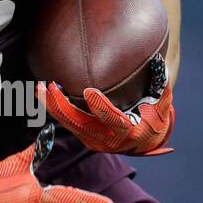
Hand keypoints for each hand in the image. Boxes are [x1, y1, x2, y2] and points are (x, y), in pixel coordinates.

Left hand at [37, 74, 174, 155]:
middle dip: (65, 107)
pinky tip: (42, 92)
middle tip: (52, 87)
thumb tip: (157, 60)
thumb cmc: (155, 117)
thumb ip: (161, 84)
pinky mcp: (83, 136)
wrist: (145, 141)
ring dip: (52, 106)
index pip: (113, 121)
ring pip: (69, 124)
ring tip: (40, 87)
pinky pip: (65, 122)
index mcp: (130, 133)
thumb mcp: (162, 104)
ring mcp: (93, 140)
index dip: (101, 108)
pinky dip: (53, 108)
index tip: (89, 92)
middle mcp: (108, 140)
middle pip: (82, 125)